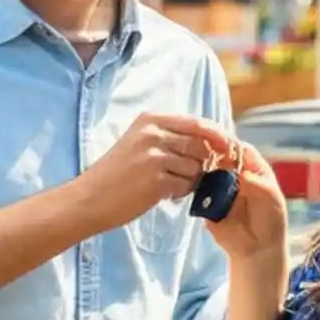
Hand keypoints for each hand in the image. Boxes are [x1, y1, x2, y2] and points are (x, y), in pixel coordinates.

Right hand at [81, 113, 232, 229]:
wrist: (89, 198)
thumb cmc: (117, 173)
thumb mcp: (139, 142)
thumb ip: (171, 138)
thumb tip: (210, 144)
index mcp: (150, 120)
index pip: (197, 123)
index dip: (218, 136)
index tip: (229, 148)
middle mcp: (153, 134)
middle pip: (200, 145)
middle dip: (206, 162)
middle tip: (194, 175)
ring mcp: (154, 157)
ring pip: (196, 167)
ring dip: (191, 180)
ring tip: (169, 185)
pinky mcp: (156, 180)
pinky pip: (186, 186)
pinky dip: (180, 192)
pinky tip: (163, 194)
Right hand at [205, 141, 287, 262]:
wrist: (257, 249)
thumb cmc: (270, 220)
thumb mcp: (272, 199)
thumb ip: (257, 184)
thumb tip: (241, 174)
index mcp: (252, 168)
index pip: (240, 149)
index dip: (230, 143)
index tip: (218, 143)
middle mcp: (234, 173)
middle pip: (219, 156)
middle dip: (211, 154)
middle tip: (203, 155)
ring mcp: (218, 187)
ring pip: (206, 170)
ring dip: (200, 168)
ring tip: (196, 169)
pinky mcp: (206, 201)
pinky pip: (198, 191)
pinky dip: (195, 187)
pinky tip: (192, 185)